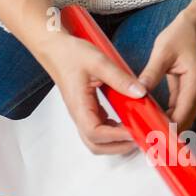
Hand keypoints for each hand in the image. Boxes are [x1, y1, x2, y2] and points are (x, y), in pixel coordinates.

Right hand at [41, 29, 146, 156]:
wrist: (56, 49)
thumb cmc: (70, 55)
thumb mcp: (99, 62)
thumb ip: (120, 78)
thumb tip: (139, 92)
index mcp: (79, 105)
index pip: (95, 133)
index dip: (116, 136)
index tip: (134, 131)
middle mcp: (79, 114)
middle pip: (95, 145)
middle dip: (118, 146)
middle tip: (138, 136)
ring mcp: (82, 114)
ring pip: (97, 140)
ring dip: (115, 142)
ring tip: (134, 131)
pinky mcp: (86, 110)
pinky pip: (99, 129)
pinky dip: (113, 131)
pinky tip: (125, 121)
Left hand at [135, 10, 195, 132]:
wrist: (194, 28)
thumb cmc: (180, 36)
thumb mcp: (162, 51)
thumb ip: (152, 72)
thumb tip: (140, 89)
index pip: (183, 113)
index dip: (170, 128)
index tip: (155, 138)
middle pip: (185, 120)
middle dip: (169, 133)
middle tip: (149, 143)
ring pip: (183, 117)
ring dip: (168, 127)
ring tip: (149, 136)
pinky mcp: (189, 92)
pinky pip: (179, 109)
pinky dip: (168, 117)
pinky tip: (153, 121)